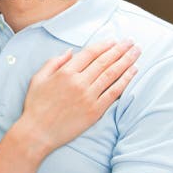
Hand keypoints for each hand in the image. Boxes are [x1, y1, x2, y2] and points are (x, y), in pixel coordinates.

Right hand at [19, 40, 138, 157]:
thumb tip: (71, 52)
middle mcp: (79, 82)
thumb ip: (54, 62)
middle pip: (104, 61)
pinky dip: (125, 80)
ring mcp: (89, 97)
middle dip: (120, 49)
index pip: (90, 53)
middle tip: (131, 41)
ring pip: (112, 74)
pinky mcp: (95, 111)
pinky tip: (133, 72)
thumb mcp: (38, 78)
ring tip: (137, 52)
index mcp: (65, 72)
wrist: (38, 132)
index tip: (114, 40)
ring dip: (126, 61)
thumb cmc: (36, 105)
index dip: (104, 45)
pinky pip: (113, 92)